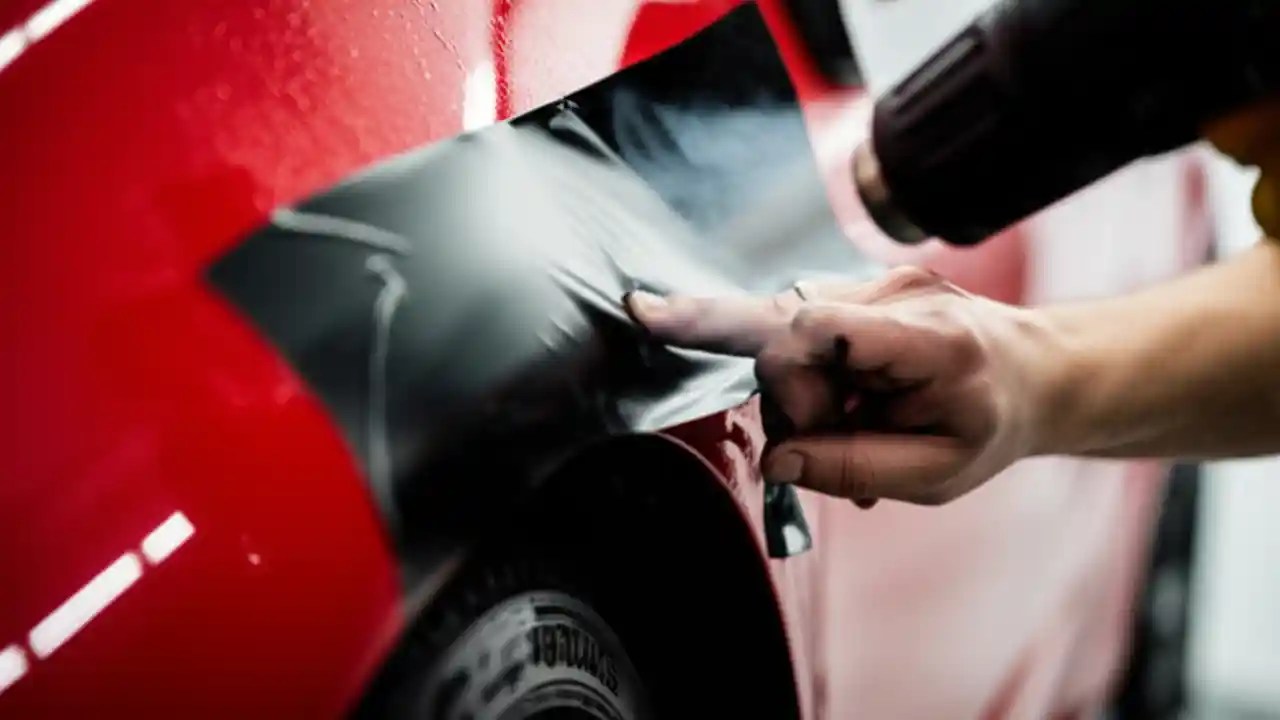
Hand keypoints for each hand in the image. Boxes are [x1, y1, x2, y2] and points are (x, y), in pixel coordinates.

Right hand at [625, 267, 1065, 506]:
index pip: (811, 324)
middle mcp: (895, 293)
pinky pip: (800, 326)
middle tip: (840, 443)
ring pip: (784, 331)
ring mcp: (875, 281)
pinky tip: (846, 404)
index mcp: (928, 341)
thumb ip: (853, 466)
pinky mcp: (857, 287)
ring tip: (855, 425)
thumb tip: (776, 457)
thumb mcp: (938, 474)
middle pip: (783, 334)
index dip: (745, 340)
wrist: (1033, 372)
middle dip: (795, 401)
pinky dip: (810, 377)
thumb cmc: (990, 424)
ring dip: (803, 392)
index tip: (688, 347)